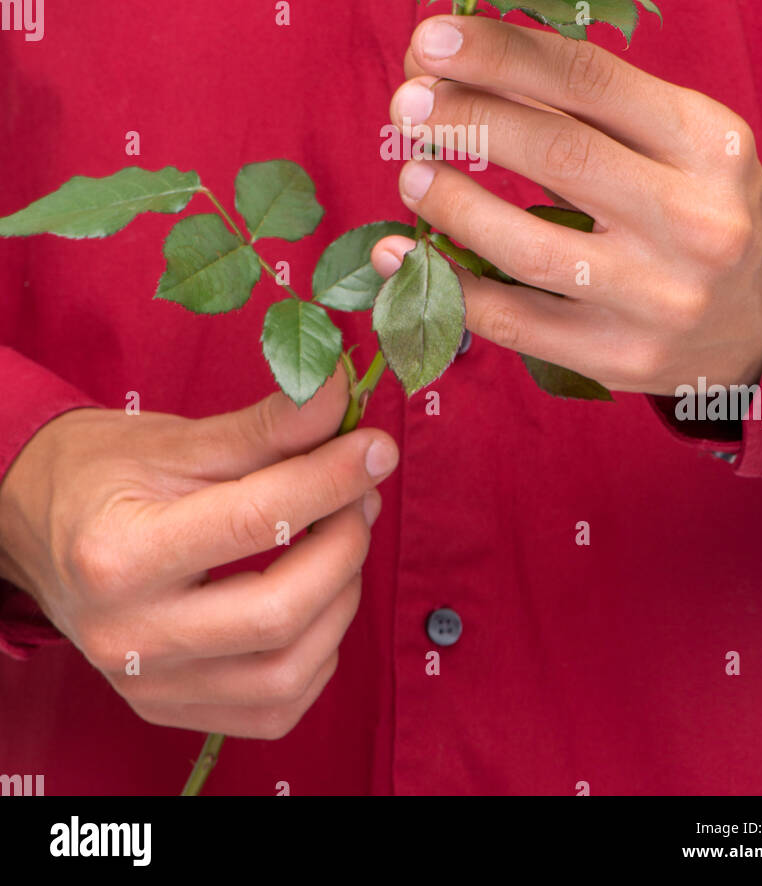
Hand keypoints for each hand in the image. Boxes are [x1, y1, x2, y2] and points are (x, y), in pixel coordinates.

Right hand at [0, 368, 397, 737]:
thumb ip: (266, 428)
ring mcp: (148, 684)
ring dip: (339, 601)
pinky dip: (316, 656)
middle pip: (278, 611)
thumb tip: (340, 399)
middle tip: (359, 495)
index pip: (256, 521)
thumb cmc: (102, 472)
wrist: (38, 521)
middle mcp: (129, 634)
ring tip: (339, 541)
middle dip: (344, 545)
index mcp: (120, 554)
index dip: (332, 479)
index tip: (375, 448)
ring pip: (287, 671)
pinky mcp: (168, 709)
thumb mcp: (177, 439)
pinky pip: (274, 709)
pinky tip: (314, 602)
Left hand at [372, 15, 761, 394]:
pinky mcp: (621, 357)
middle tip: (406, 104)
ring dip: (452, 205)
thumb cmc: (696, 204)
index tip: (431, 39)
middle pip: (557, 155)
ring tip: (412, 174)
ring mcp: (658, 297)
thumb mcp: (676, 138)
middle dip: (467, 120)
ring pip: (528, 247)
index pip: (589, 81)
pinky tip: (401, 254)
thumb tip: (460, 64)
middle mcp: (692, 220)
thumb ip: (586, 102)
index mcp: (707, 144)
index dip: (500, 55)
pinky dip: (448, 285)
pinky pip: (514, 322)